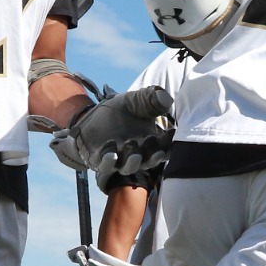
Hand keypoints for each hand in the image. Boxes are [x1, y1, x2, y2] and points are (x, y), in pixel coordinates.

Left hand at [50, 86, 173, 179]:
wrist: (92, 116)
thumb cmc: (120, 110)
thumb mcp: (137, 101)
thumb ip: (152, 100)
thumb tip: (166, 98)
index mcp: (151, 143)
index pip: (165, 148)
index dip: (171, 144)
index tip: (173, 135)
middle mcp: (137, 154)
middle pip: (149, 161)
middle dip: (153, 158)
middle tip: (158, 151)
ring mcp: (118, 160)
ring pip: (128, 167)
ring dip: (132, 163)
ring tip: (135, 154)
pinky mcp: (99, 160)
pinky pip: (105, 166)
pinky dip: (108, 161)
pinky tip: (111, 150)